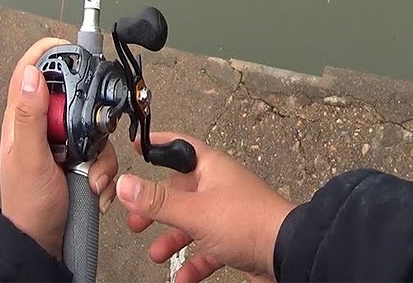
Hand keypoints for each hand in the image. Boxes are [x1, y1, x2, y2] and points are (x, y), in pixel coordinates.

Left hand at [0, 37, 118, 258]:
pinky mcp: (80, 158)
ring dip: (99, 153)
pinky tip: (95, 186)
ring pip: (93, 125)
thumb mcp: (29, 159)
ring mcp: (63, 142)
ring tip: (89, 174)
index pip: (31, 70)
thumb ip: (30, 116)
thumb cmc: (27, 205)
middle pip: (73, 95)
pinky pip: (102, 151)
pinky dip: (104, 170)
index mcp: (22, 119)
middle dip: (89, 115)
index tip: (71, 47)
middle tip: (89, 136)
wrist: (43, 242)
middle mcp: (43, 126)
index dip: (48, 52)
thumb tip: (32, 73)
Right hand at [115, 132, 295, 282]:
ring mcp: (228, 214)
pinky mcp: (236, 239)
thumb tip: (124, 184)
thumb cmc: (249, 222)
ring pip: (192, 223)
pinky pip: (208, 249)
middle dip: (156, 208)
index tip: (137, 145)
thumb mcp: (194, 212)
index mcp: (211, 168)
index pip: (178, 147)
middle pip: (179, 191)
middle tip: (136, 220)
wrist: (287, 253)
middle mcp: (219, 187)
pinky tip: (183, 278)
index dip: (156, 144)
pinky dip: (193, 263)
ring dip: (172, 239)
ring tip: (157, 253)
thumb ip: (157, 201)